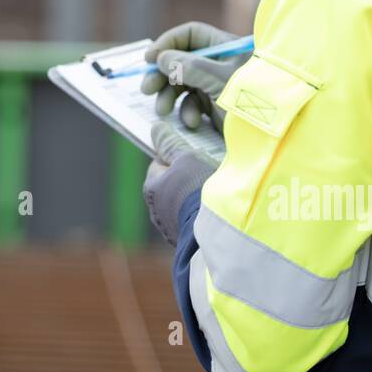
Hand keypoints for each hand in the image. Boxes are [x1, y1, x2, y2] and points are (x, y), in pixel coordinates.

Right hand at [140, 21, 247, 131]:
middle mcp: (222, 64)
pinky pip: (194, 105)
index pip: (192, 35)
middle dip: (163, 74)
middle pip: (183, 60)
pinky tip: (193, 123)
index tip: (149, 59)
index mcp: (228, 48)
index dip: (168, 43)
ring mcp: (219, 86)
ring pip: (184, 85)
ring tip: (163, 111)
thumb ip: (189, 67)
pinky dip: (188, 113)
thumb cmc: (256, 101)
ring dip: (170, 97)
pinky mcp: (218, 108)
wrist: (279, 136)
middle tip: (146, 90)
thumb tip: (161, 58)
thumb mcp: (221, 80)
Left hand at [143, 122, 219, 245]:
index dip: (177, 156)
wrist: (217, 234)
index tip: (195, 154)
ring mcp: (171, 229)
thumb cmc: (199, 190)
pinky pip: (195, 222)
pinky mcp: (188, 243)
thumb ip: (171, 144)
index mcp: (152, 187)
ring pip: (184, 205)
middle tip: (210, 172)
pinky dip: (204, 216)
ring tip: (218, 193)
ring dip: (197, 198)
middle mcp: (156, 210)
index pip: (159, 163)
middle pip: (173, 185)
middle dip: (188, 178)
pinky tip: (220, 212)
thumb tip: (156, 128)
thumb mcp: (187, 158)